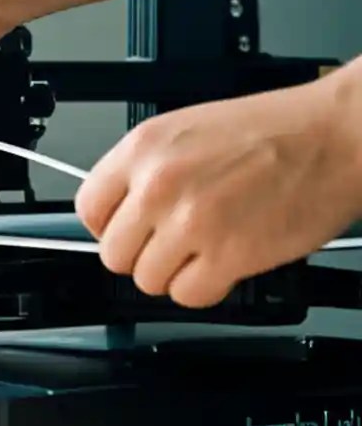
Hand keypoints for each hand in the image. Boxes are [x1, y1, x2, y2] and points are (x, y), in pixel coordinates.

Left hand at [75, 65, 361, 308]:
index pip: (88, 209)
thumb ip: (146, 170)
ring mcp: (191, 223)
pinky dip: (205, 289)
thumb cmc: (275, 129)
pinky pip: (188, 295)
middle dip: (141, 255)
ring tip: (202, 252)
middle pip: (114, 253)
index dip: (108, 227)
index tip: (127, 231)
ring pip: (147, 280)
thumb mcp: (186, 130)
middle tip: (170, 245)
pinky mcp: (229, 255)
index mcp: (143, 150)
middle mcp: (159, 186)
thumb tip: (122, 208)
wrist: (335, 136)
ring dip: (173, 274)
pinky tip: (223, 266)